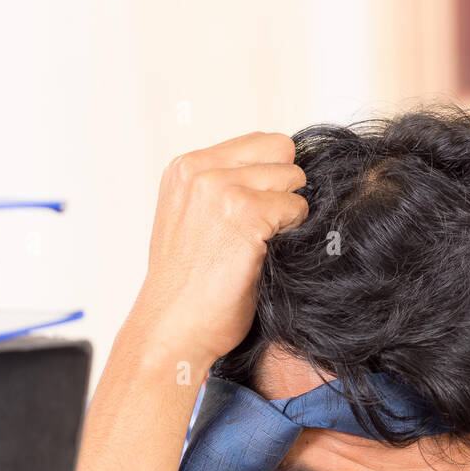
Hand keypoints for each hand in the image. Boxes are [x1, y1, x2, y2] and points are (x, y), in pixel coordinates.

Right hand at [133, 131, 307, 367]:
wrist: (173, 327)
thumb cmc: (185, 289)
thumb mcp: (190, 221)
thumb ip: (218, 191)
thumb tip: (271, 177)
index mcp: (184, 168)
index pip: (258, 143)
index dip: (271, 175)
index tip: (262, 208)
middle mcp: (201, 170)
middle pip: (281, 151)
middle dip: (284, 187)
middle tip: (268, 227)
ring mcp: (222, 189)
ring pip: (293, 178)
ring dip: (289, 212)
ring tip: (264, 244)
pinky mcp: (246, 214)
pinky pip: (296, 208)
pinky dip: (292, 231)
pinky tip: (268, 254)